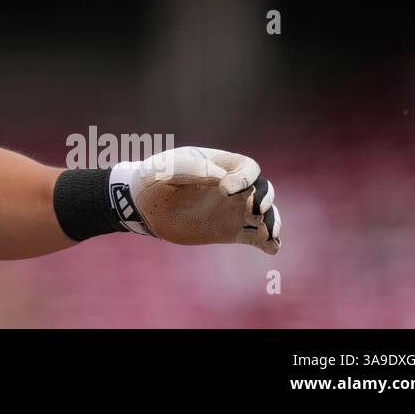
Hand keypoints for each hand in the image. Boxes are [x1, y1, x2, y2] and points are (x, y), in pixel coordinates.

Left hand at [109, 146, 281, 253]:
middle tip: (253, 210)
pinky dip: (268, 242)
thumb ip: (190, 167)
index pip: (248, 167)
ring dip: (272, 222)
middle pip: (264, 189)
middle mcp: (231, 187)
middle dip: (265, 199)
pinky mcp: (230, 232)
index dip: (245, 178)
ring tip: (266, 232)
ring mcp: (232, 210)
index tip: (225, 190)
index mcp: (219, 165)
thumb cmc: (152, 178)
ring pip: (265, 214)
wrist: (142, 205)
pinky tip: (270, 248)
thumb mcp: (165, 168)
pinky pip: (256, 237)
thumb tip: (220, 176)